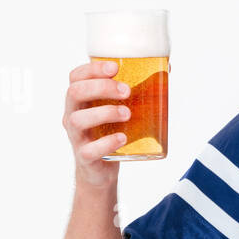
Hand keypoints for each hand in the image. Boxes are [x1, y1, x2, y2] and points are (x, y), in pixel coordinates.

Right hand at [63, 60, 130, 187]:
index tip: (115, 67)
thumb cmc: (110, 132)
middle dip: (101, 87)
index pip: (76, 77)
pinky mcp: (84, 157)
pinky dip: (107, 143)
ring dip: (105, 113)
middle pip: (75, 93)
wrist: (101, 171)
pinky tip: (122, 138)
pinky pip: (89, 150)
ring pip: (78, 120)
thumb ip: (136, 90)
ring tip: (127, 114)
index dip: (92, 69)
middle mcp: (72, 115)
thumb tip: (166, 70)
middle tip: (127, 91)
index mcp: (80, 100)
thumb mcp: (119, 109)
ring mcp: (76, 136)